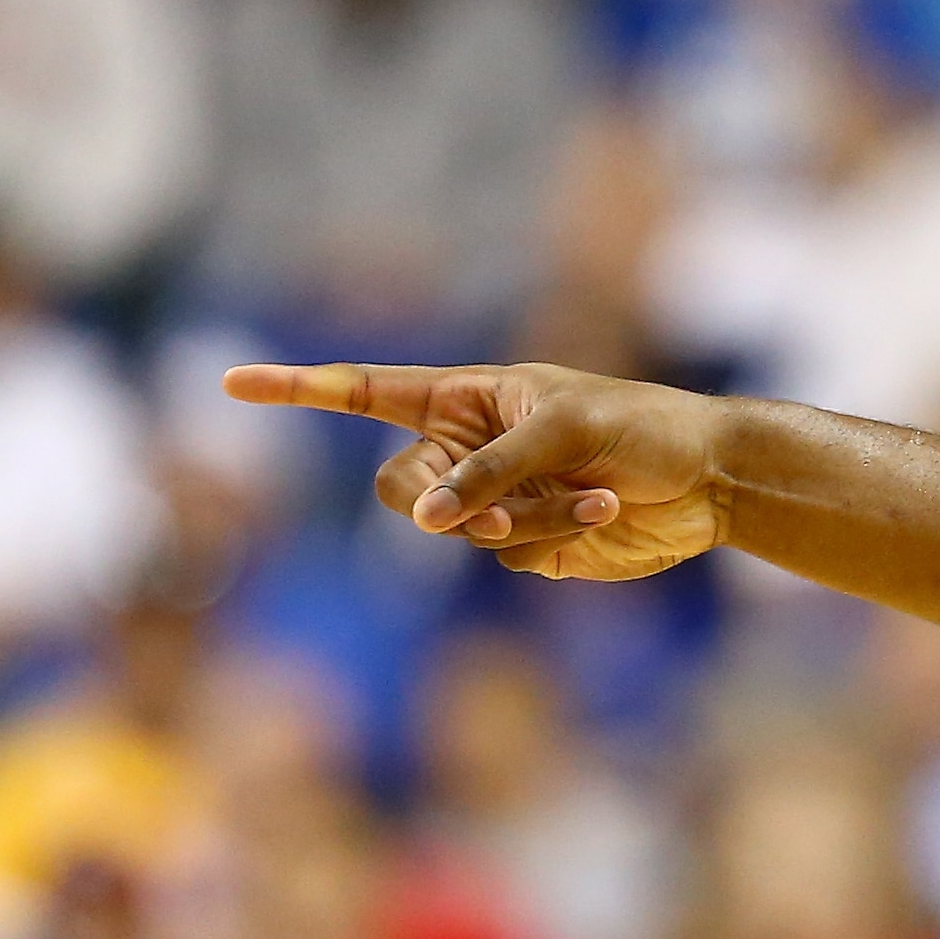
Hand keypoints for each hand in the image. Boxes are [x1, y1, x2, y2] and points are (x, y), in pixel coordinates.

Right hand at [225, 360, 735, 582]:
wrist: (708, 480)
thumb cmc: (643, 426)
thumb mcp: (568, 428)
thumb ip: (492, 469)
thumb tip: (427, 519)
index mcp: (466, 396)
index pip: (364, 390)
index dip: (298, 387)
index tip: (230, 381)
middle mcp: (470, 448)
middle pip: (401, 490)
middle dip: (445, 504)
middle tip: (495, 510)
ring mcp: (495, 500)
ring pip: (461, 533)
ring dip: (527, 520)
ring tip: (594, 494)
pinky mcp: (529, 545)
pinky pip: (508, 557)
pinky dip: (554, 539)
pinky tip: (604, 514)